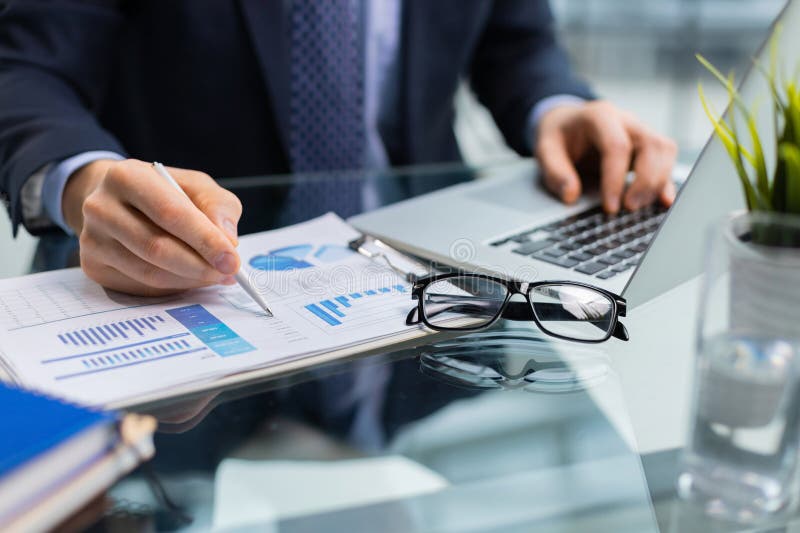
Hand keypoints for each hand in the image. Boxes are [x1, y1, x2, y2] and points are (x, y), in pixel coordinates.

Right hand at [63, 159, 242, 295]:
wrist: (119, 200)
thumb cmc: (164, 193)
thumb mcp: (196, 186)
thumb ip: (218, 207)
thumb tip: (227, 241)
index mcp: (126, 177)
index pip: (170, 213)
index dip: (205, 239)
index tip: (232, 259)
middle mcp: (100, 207)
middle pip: (157, 247)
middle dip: (200, 265)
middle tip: (228, 273)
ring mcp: (92, 239)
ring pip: (150, 272)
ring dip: (190, 279)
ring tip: (214, 275)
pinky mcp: (93, 266)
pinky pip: (141, 286)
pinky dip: (174, 286)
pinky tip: (189, 277)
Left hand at [534, 100, 677, 212]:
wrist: (567, 122)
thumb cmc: (559, 136)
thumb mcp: (545, 149)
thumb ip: (555, 172)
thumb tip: (571, 195)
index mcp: (599, 116)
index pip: (617, 146)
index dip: (616, 179)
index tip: (610, 207)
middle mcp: (626, 121)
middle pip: (651, 145)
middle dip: (644, 181)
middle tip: (629, 208)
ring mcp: (639, 131)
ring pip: (664, 150)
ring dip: (657, 181)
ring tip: (638, 207)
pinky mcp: (646, 146)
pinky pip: (665, 159)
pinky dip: (665, 181)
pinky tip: (663, 201)